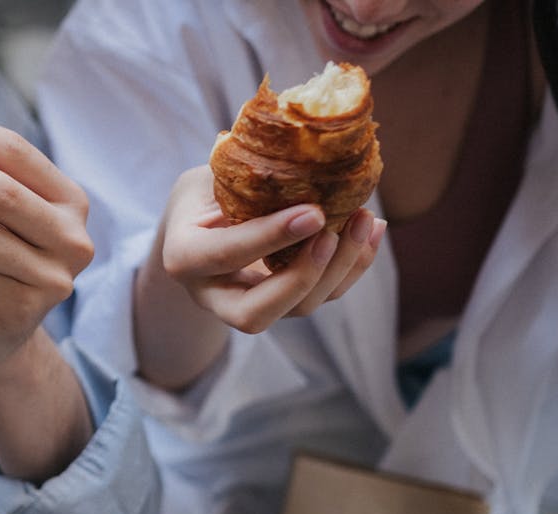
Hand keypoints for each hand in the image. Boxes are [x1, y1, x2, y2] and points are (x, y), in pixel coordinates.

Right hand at [157, 166, 385, 333]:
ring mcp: (251, 302)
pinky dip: (355, 265)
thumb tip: (300, 158)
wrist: (198, 224)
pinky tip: (373, 230)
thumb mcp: (204, 179)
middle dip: (303, 277)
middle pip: (256, 313)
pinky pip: (324, 296)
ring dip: (339, 269)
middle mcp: (214, 294)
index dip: (270, 237)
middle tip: (334, 232)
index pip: (225, 256)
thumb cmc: (201, 194)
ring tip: (365, 219)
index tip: (314, 212)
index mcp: (184, 258)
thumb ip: (237, 179)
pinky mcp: (285, 301)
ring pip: (299, 309)